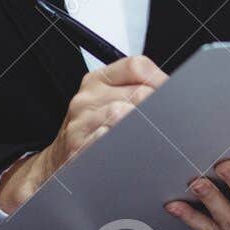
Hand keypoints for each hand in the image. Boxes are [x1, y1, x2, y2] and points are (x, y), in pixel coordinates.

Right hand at [0, 55, 166, 213]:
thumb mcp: (104, 102)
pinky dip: (126, 146)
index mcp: (97, 81)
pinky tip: (135, 152)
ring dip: (145, 127)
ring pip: (122, 113)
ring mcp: (81, 122)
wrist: (55, 163)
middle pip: (137, 92)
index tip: (174, 95)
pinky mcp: (78, 147)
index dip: (161, 80)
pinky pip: (107, 140)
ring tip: (156, 137)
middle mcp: (87, 98)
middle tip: (172, 123)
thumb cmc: (88, 132)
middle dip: (160, 108)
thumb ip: (134, 91)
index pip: (136, 66)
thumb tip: (174, 93)